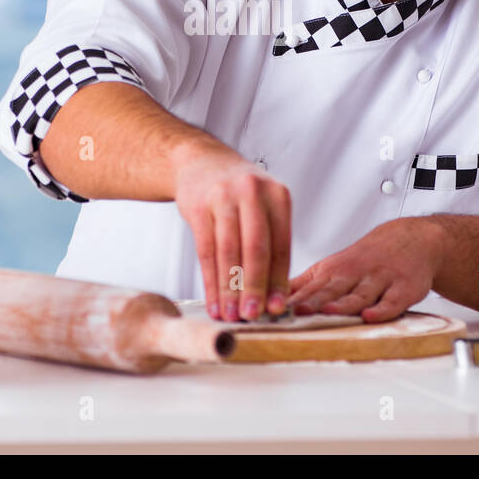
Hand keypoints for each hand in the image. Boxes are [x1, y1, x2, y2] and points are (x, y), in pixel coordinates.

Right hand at [172, 142, 291, 321]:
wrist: (200, 162)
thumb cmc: (237, 191)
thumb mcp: (262, 205)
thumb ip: (270, 241)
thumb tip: (274, 293)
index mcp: (277, 195)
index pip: (280, 245)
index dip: (279, 280)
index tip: (278, 307)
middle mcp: (252, 193)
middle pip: (255, 249)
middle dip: (255, 287)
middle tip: (253, 316)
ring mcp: (223, 197)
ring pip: (228, 252)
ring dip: (229, 289)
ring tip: (231, 315)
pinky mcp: (198, 207)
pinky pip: (205, 251)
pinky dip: (210, 281)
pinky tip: (213, 301)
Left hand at [286, 217, 443, 321]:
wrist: (408, 240)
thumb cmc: (364, 259)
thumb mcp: (330, 267)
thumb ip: (301, 285)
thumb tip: (266, 297)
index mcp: (332, 271)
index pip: (307, 287)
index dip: (289, 299)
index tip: (273, 310)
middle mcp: (353, 275)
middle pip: (330, 290)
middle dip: (311, 301)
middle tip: (293, 312)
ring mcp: (378, 281)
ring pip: (359, 295)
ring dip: (343, 305)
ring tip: (326, 313)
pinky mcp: (402, 289)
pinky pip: (392, 301)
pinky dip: (382, 310)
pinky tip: (370, 317)